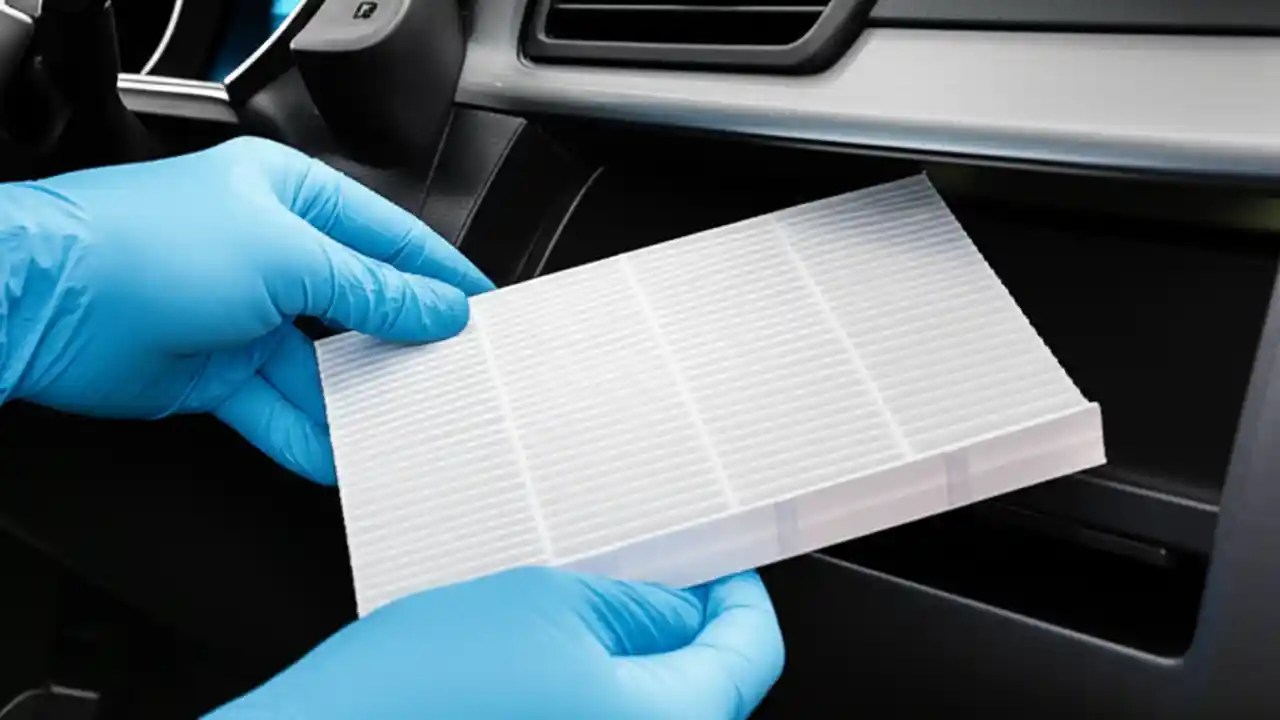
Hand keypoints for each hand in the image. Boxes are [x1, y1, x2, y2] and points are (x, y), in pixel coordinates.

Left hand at [0, 137, 491, 483]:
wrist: (45, 302)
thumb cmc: (146, 246)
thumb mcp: (287, 256)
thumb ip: (372, 290)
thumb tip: (436, 309)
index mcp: (290, 198)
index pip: (388, 237)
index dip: (438, 275)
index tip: (481, 310)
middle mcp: (271, 253)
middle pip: (359, 306)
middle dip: (403, 344)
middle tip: (454, 376)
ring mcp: (244, 315)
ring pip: (322, 368)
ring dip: (358, 400)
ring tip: (406, 427)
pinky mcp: (218, 371)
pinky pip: (279, 410)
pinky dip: (308, 437)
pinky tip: (340, 458)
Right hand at [206, 567, 784, 719]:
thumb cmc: (409, 695)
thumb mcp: (545, 606)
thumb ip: (640, 604)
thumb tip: (693, 601)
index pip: (751, 653)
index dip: (738, 595)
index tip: (718, 565)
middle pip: (709, 689)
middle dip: (684, 627)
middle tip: (641, 579)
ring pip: (654, 711)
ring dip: (635, 661)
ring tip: (578, 621)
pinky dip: (595, 694)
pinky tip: (548, 664)